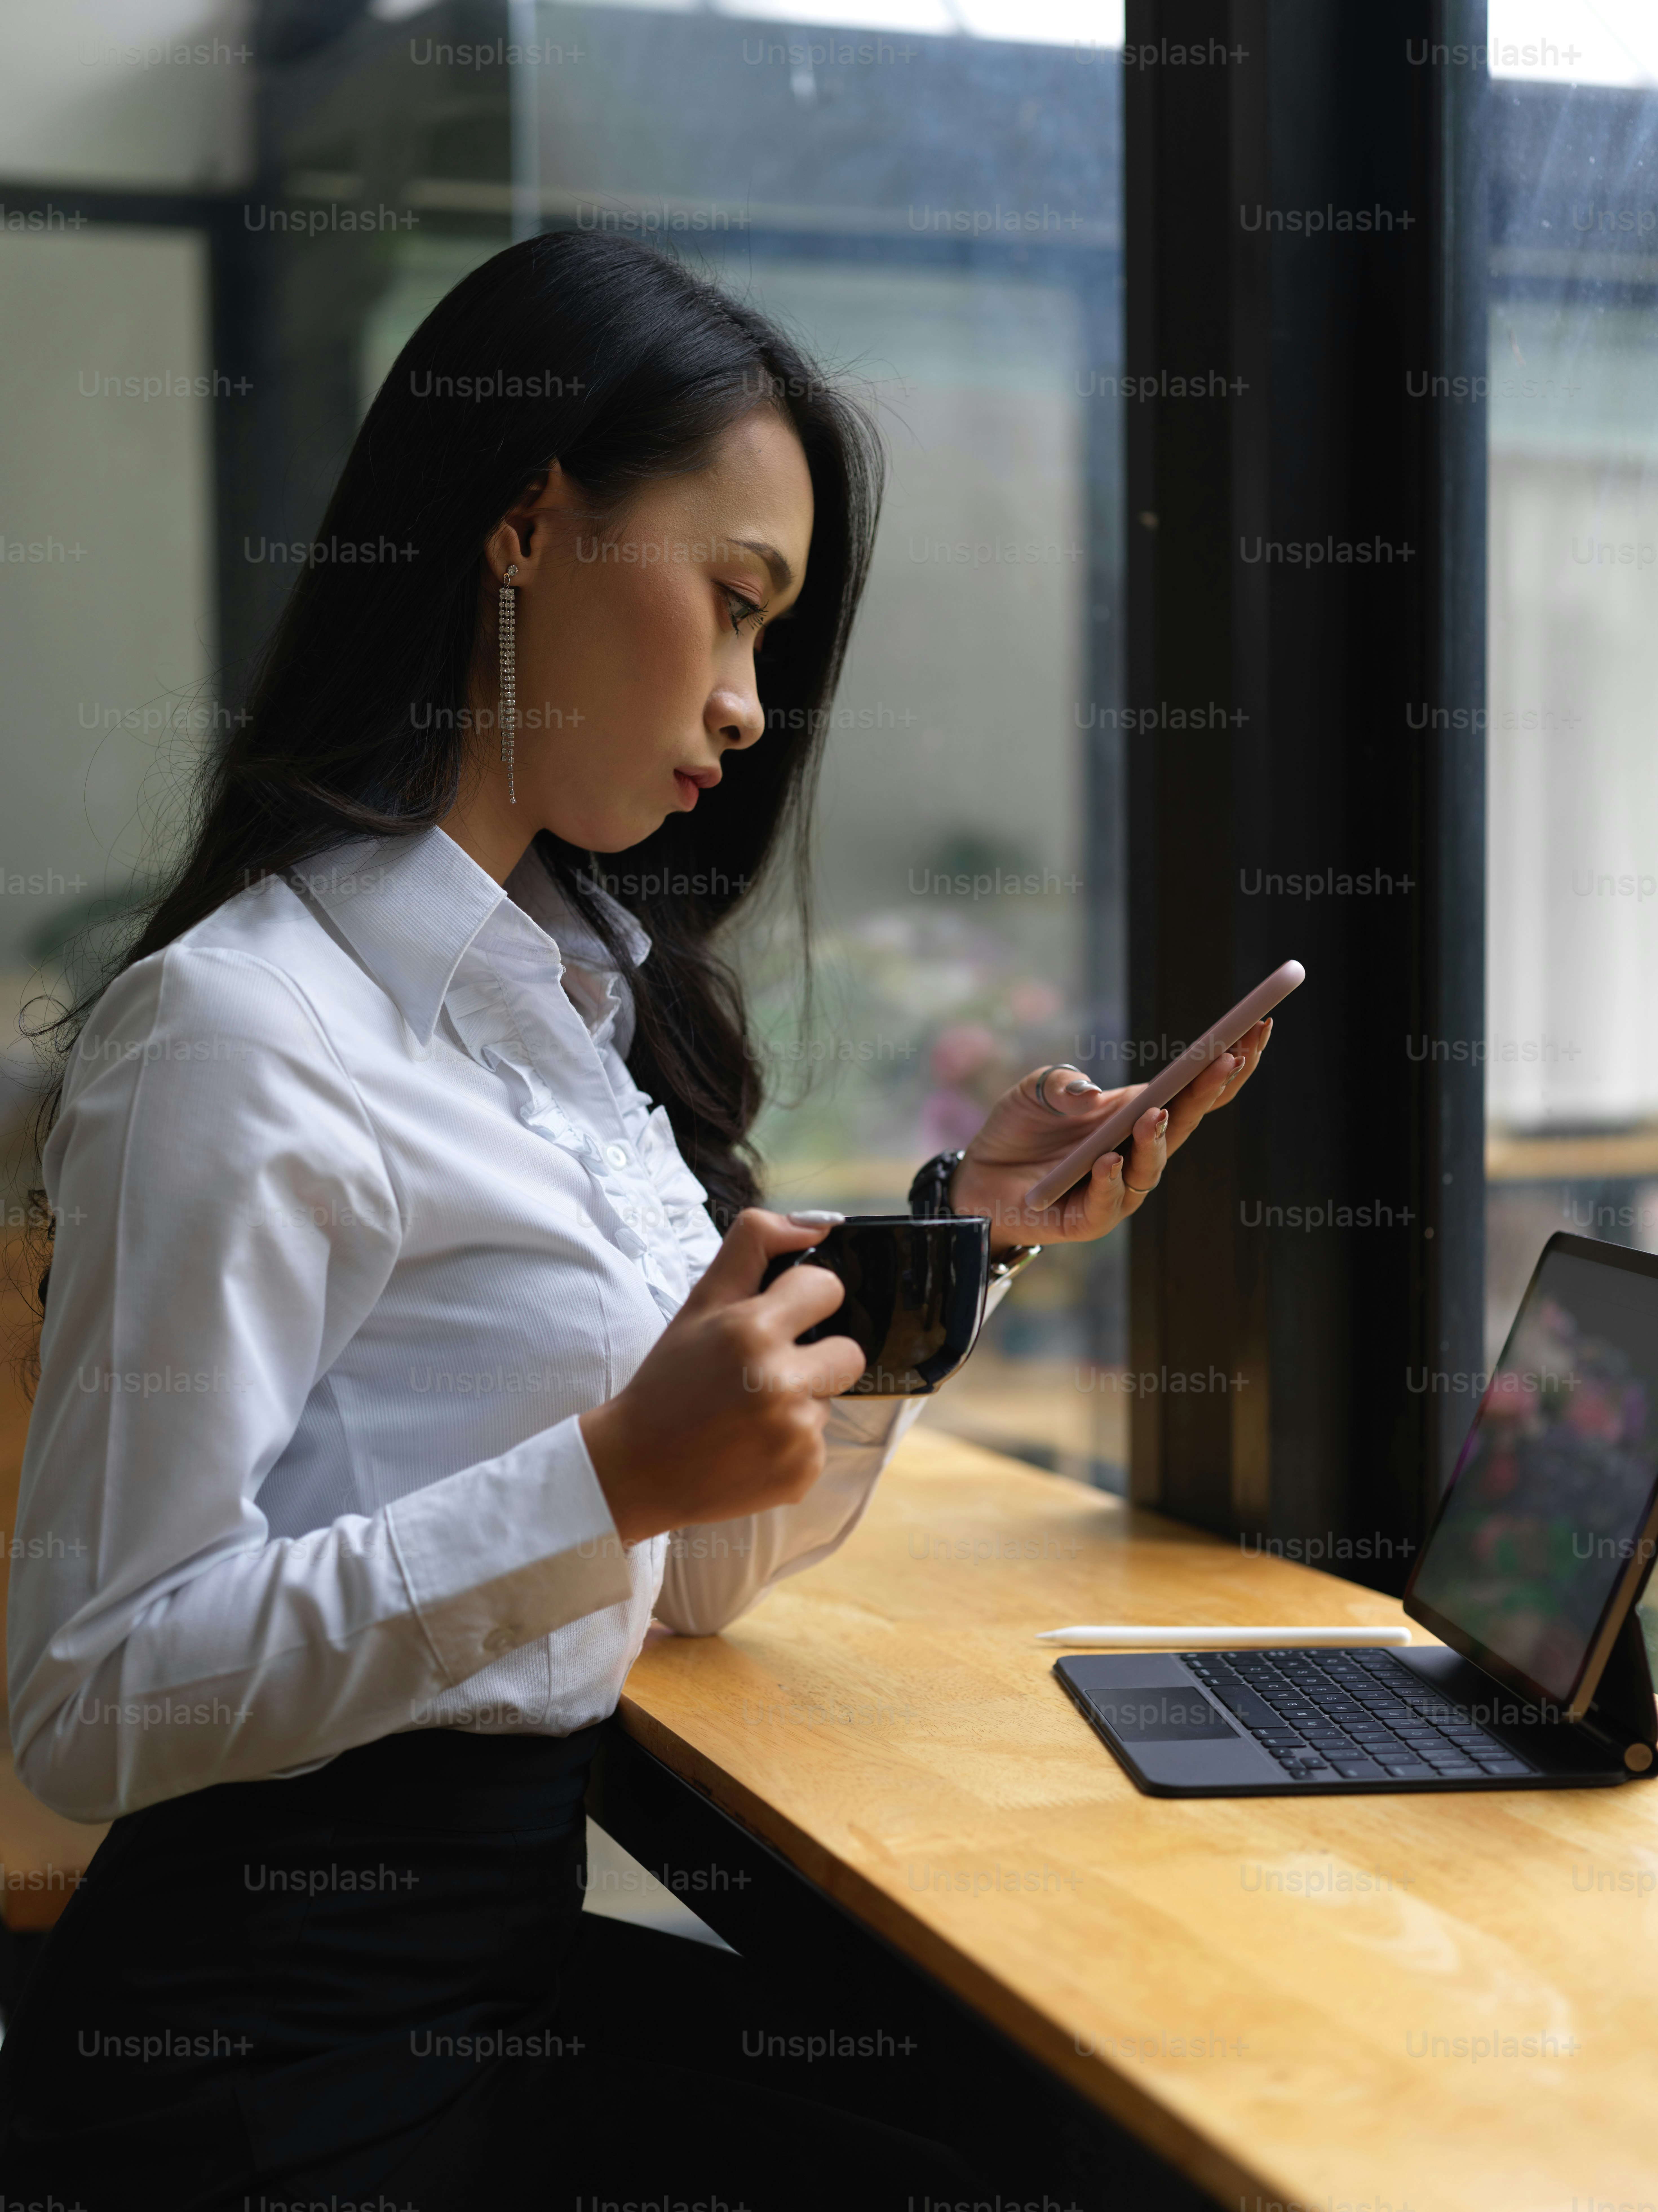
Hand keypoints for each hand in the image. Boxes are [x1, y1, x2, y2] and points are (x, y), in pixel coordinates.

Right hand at [579, 1209, 863, 1544]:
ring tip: (748, 1413)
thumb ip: (755, 1244)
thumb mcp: (701, 1301)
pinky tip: (749, 1446)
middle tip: (766, 1370)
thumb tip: (819, 1224)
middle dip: (816, 1356)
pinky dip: (790, 1444)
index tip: (779, 1318)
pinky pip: (820, 1443)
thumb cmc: (670, 1379)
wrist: (637, 1468)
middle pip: (850, 1352)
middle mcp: (779, 1381)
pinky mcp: (804, 1472)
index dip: (805, 1300)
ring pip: (830, 1399)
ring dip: (799, 1402)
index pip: (828, 1288)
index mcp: (751, 1329)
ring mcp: (795, 1433)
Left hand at [949, 1019, 1273, 1254]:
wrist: (980, 1178)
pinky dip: (1110, 1181)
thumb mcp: (1034, 1092)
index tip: (1258, 1025)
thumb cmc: (1019, 1129)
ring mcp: (1121, 1187)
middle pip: (1191, 1119)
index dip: (1229, 1058)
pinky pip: (1108, 1202)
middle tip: (1234, 1054)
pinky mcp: (1090, 1219)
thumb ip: (1059, 1083)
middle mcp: (1140, 1149)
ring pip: (1154, 1164)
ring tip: (1157, 1111)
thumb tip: (1091, 1092)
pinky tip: (1108, 1161)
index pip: (1196, 1086)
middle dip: (1216, 1086)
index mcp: (1138, 1111)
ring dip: (1159, 1137)